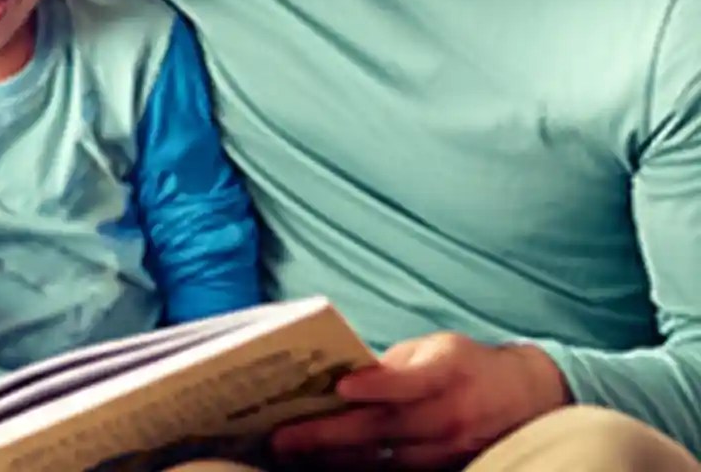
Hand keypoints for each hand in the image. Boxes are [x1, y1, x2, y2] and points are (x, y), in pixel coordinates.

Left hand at [271, 333, 570, 469]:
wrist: (524, 397)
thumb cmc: (466, 365)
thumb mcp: (435, 348)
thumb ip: (392, 364)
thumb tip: (341, 376)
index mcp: (447, 373)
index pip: (409, 382)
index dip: (376, 386)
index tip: (341, 387)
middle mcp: (449, 415)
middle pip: (382, 428)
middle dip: (328, 434)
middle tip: (283, 438)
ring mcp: (447, 449)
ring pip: (383, 460)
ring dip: (334, 458)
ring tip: (292, 454)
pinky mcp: (444, 470)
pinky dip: (359, 469)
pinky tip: (326, 465)